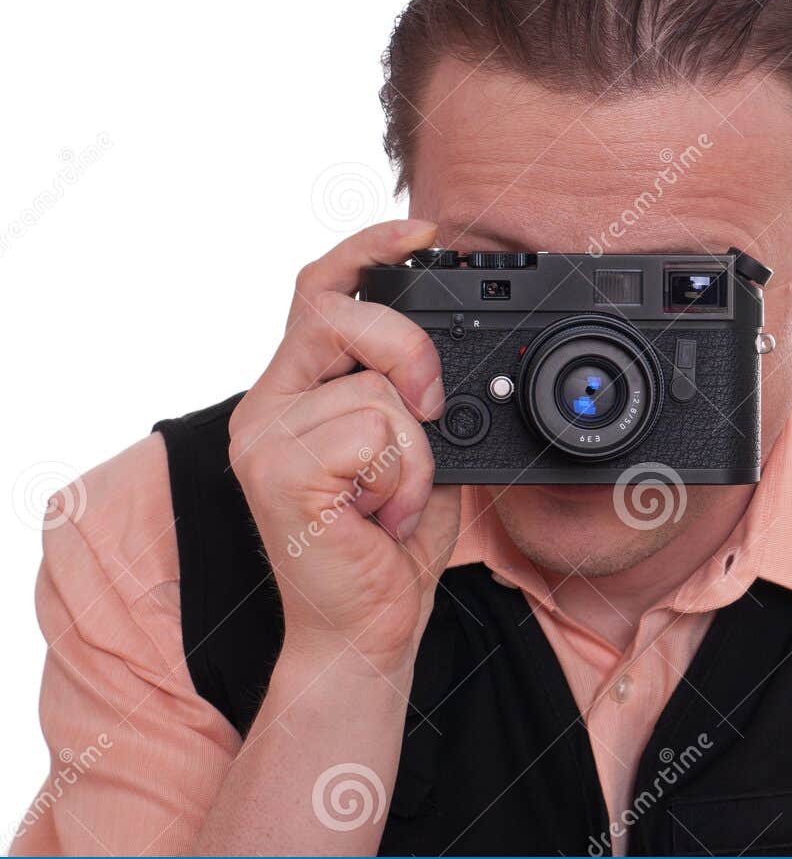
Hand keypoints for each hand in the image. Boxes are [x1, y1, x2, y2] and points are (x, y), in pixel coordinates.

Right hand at [227, 220, 460, 675]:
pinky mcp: (275, 472)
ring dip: (415, 454)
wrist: (369, 628)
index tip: (422, 231)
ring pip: (377, 389)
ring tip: (393, 501)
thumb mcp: (419, 449)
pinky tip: (381, 517)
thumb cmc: (391, 544)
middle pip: (339, 312)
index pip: (319, 289)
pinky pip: (374, 434)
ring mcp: (263, 437)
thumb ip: (419, 394)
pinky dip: (404, 479)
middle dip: (409, 349)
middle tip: (432, 411)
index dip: (367, 247)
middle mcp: (267, 405)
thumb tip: (461, 352)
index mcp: (297, 391)